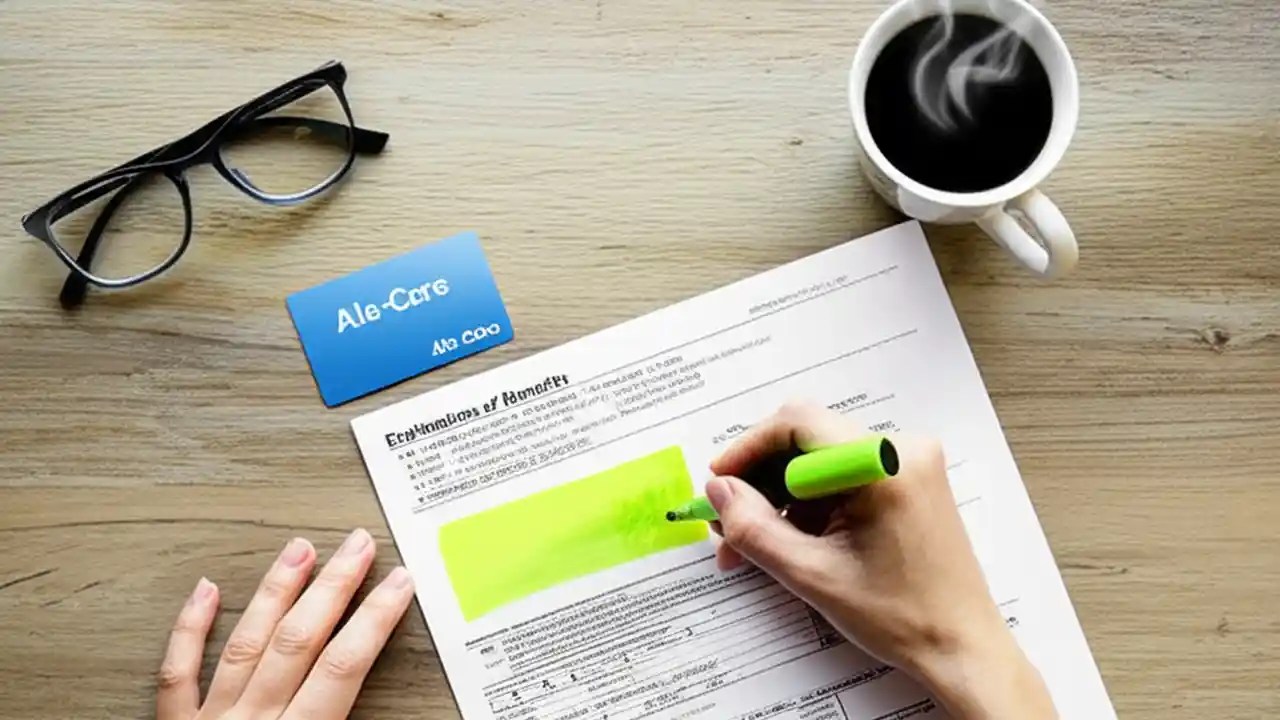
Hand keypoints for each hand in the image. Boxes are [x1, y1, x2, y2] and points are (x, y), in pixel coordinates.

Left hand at [157, 529, 414, 719]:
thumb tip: (409, 712)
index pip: (344, 666)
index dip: (375, 618)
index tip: (399, 583)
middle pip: (299, 640)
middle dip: (334, 586)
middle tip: (357, 545)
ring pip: (247, 642)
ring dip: (277, 591)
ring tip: (300, 549)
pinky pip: (178, 672)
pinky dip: (190, 628)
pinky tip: (206, 590)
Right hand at [707, 402, 1056, 719]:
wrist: (961, 647)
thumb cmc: (906, 617)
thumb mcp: (812, 574)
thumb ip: (754, 529)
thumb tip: (718, 492)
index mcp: (884, 465)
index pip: (797, 423)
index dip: (747, 449)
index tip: (719, 483)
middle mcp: (902, 451)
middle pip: (805, 440)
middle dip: (760, 482)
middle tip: (728, 524)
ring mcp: (907, 464)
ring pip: (818, 462)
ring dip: (781, 499)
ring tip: (756, 546)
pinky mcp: (906, 482)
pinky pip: (841, 477)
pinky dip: (810, 506)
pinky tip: (792, 542)